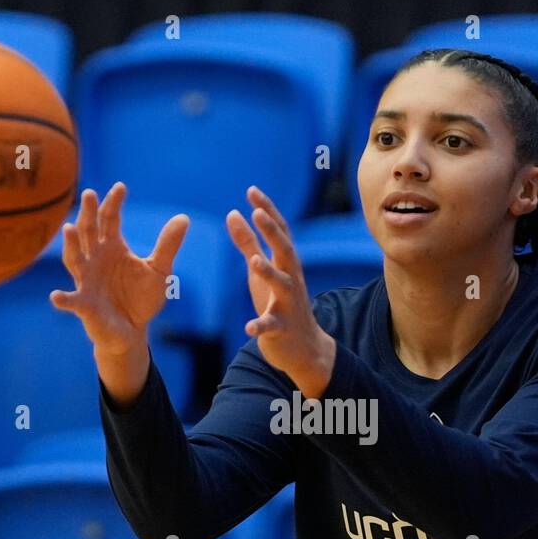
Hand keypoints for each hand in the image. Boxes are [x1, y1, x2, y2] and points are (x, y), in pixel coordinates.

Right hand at [50, 184, 188, 356]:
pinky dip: (63, 299)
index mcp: (112, 247)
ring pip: (75, 259)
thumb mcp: (159, 270)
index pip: (109, 219)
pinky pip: (72, 301)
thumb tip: (183, 217)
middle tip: (89, 194)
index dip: (113, 203)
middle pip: (89, 231)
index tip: (120, 187)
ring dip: (71, 244)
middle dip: (88, 213)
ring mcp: (87, 280)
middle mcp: (95, 259)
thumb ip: (167, 245)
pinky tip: (57, 296)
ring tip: (69, 228)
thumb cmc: (140, 298)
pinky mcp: (84, 305)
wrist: (132, 331)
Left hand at [226, 186, 335, 396]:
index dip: (267, 210)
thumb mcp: (261, 271)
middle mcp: (291, 279)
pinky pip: (270, 326)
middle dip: (273, 232)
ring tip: (254, 261)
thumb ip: (248, 243)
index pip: (279, 231)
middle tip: (258, 212)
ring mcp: (288, 304)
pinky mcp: (280, 328)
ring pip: (281, 285)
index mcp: (285, 264)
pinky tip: (248, 327)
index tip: (252, 190)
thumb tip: (233, 212)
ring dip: (269, 272)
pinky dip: (259, 326)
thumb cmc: (279, 303)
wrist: (304, 347)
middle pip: (285, 251)